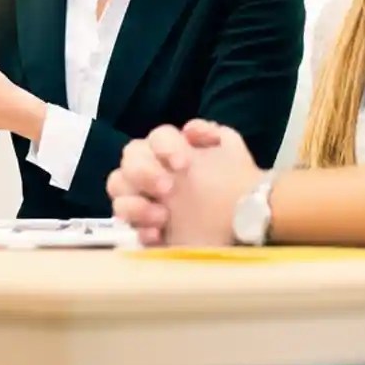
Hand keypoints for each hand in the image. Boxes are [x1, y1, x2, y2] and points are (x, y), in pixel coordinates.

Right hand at [108, 120, 262, 246]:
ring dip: (135, 204)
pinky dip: (140, 229)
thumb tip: (189, 130)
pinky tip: (159, 235)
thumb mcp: (232, 153)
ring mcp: (145, 199)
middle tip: (168, 189)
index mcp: (171, 150)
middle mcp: (153, 170)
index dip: (165, 147)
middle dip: (144, 173)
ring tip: (163, 217)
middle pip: (129, 160)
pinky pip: (128, 226)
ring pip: (118, 190)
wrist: (246, 221)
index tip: (184, 164)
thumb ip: (213, 134)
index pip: (157, 137)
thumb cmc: (235, 185)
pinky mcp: (146, 227)